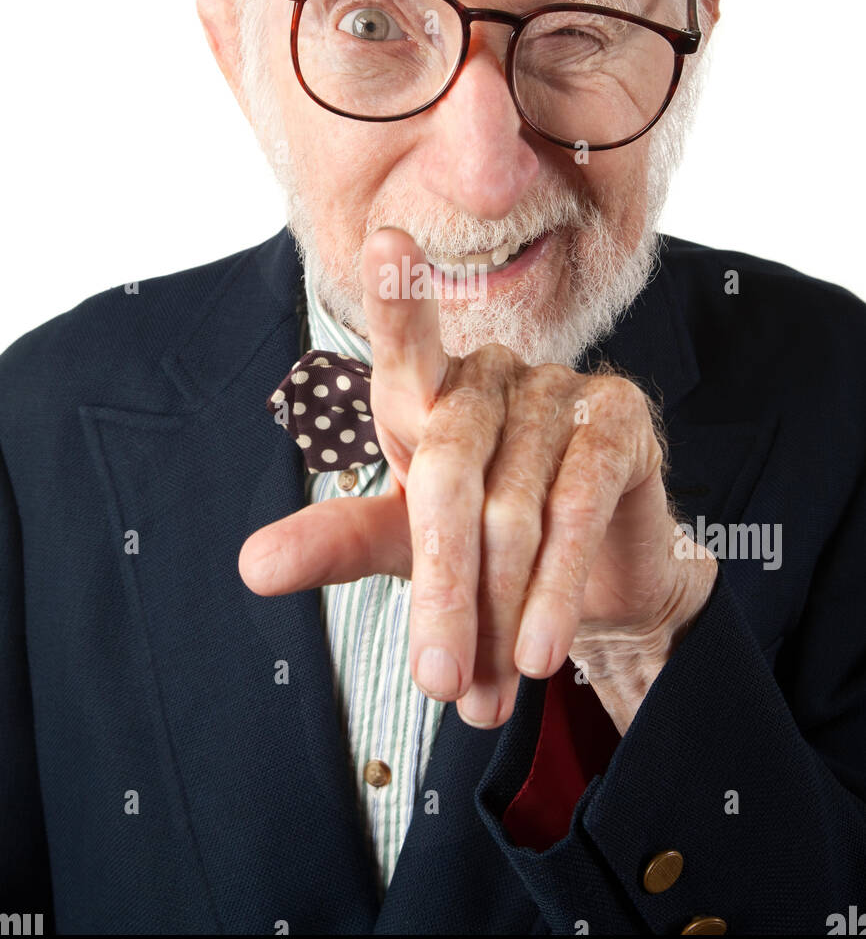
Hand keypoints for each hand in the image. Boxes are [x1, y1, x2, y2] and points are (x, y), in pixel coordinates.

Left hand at [240, 227, 716, 731]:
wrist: (600, 579)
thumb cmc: (489, 545)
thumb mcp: (405, 547)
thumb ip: (336, 543)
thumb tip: (250, 567)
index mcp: (427, 392)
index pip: (403, 345)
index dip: (397, 296)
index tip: (389, 240)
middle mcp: (492, 374)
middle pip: (448, 474)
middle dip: (441, 590)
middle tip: (437, 681)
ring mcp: (560, 388)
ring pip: (515, 508)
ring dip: (500, 614)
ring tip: (485, 698)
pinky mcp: (622, 418)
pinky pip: (579, 505)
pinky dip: (555, 589)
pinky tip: (543, 651)